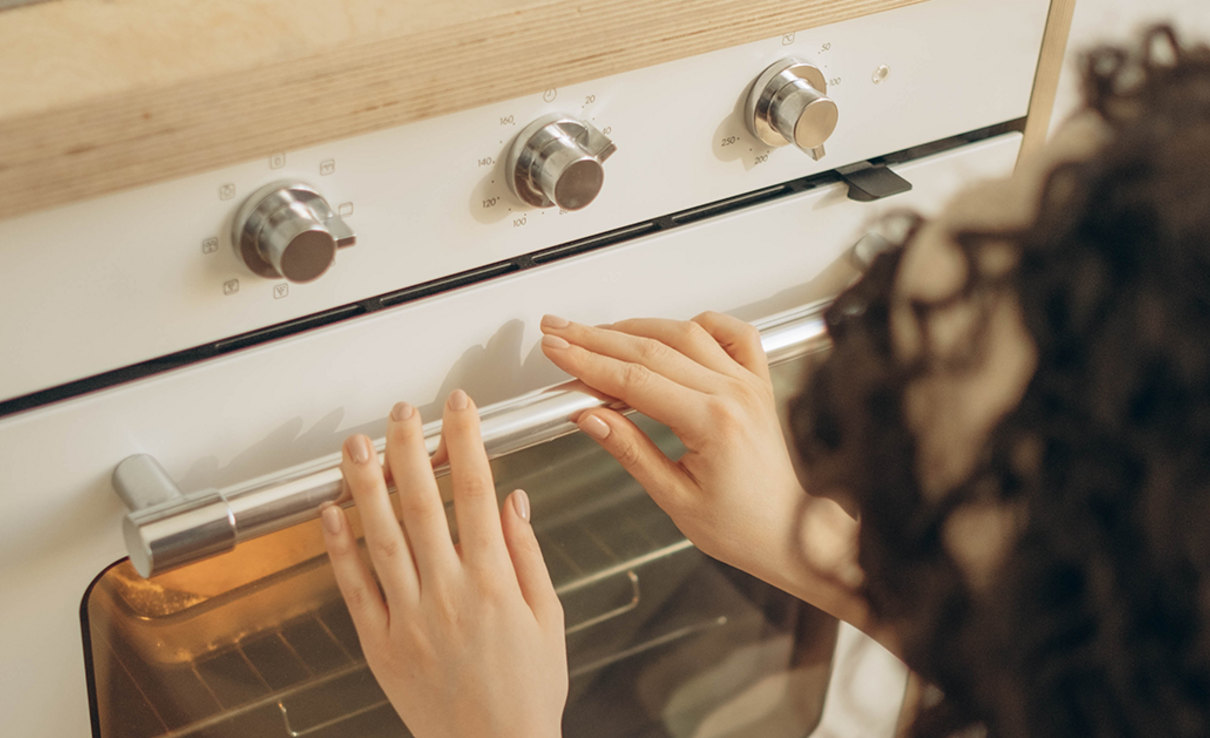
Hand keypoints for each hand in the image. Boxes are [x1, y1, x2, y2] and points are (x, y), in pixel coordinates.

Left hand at [321, 390, 566, 737]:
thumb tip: (515, 501)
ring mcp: (410, 617)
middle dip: (410, 447)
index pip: (477, 492)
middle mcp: (448, 593)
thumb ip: (528, 554)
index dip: (466, 441)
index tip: (459, 409)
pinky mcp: (381, 643)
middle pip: (423, 502)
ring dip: (367, 484)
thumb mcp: (550, 617)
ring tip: (357, 445)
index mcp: (494, 582)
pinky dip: (340, 546)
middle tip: (402, 413)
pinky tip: (333, 511)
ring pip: (382, 536)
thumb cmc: (525, 691)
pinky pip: (355, 586)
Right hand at [539, 312, 868, 626]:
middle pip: (651, 348)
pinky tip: (675, 327)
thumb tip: (591, 417)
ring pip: (685, 333)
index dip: (588, 361)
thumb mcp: (675, 499)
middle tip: (560, 332)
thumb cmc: (745, 527)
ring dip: (636, 327)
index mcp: (712, 422)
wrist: (792, 533)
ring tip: (597, 331)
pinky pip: (734, 334)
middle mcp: (734, 393)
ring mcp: (748, 383)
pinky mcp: (758, 383)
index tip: (557, 351)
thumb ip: (631, 450)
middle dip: (596, 338)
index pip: (634, 378)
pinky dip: (702, 323)